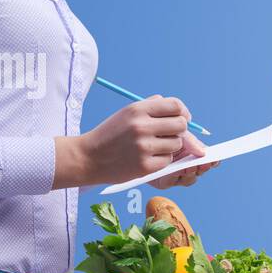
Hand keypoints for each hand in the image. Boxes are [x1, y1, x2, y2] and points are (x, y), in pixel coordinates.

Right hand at [53, 95, 214, 187]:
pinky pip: (168, 160)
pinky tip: (148, 158)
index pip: (176, 105)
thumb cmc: (111, 134)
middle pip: (181, 125)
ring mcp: (143, 147)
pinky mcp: (145, 166)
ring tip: (154, 147)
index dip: (183, 112)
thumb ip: (151, 106)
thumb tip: (179, 108)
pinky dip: (162, 160)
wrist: (88, 157)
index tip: (182, 118)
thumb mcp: (126, 113)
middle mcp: (141, 126)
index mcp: (138, 109)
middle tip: (169, 135)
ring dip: (171, 146)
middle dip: (180, 130)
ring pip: (177, 144)